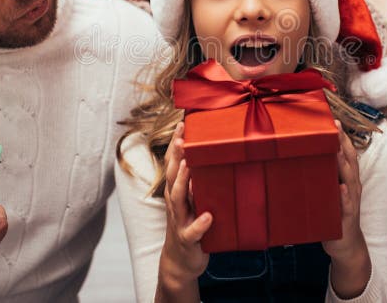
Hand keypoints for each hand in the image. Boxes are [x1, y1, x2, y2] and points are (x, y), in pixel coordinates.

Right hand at [156, 122, 211, 301]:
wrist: (180, 262)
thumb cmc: (190, 225)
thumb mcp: (193, 201)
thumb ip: (200, 181)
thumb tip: (215, 157)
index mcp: (176, 192)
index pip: (172, 163)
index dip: (175, 144)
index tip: (183, 124)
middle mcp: (174, 203)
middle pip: (171, 175)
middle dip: (176, 156)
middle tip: (183, 138)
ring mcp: (179, 221)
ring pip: (177, 199)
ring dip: (183, 182)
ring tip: (189, 166)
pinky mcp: (187, 240)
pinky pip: (192, 231)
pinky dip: (200, 223)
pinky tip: (209, 216)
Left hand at [323, 122, 370, 298]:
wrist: (346, 246)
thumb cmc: (334, 214)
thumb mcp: (326, 189)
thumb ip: (320, 173)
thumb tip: (300, 154)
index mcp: (347, 177)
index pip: (346, 151)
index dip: (340, 135)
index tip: (331, 117)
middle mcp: (352, 185)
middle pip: (349, 159)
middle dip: (342, 141)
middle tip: (334, 124)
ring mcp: (351, 200)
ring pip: (350, 178)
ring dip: (344, 162)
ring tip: (337, 148)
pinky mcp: (347, 217)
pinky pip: (346, 205)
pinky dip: (344, 196)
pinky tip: (340, 188)